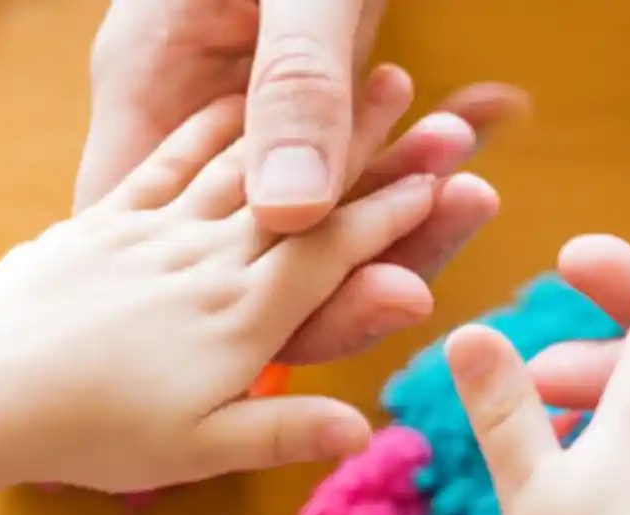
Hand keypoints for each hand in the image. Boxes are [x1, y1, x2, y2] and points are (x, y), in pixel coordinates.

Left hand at [0, 93, 491, 493]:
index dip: (393, 216)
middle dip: (366, 142)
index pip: (336, 251)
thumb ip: (283, 428)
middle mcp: (210, 262)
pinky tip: (234, 103)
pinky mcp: (108, 220)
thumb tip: (364, 432)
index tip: (441, 183)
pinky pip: (165, 161)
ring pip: (245, 165)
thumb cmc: (94, 437)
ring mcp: (158, 232)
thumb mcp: (198, 449)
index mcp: (243, 318)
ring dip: (305, 123)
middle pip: (303, 191)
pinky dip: (206, 129)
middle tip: (414, 95)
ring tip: (350, 80)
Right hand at [77, 0, 526, 362]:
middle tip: (427, 263)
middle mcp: (191, 113)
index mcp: (147, 87)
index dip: (236, 315)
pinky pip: (354, 153)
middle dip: (340, 269)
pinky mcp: (305, 90)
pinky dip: (416, 150)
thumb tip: (293, 218)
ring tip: (470, 184)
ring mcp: (249, 105)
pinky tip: (482, 120)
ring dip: (397, 207)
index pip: (164, 252)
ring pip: (312, 210)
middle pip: (248, 249)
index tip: (338, 318)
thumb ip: (293, 81)